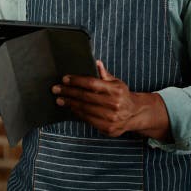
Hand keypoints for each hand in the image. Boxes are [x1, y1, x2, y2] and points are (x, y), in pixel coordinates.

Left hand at [51, 60, 171, 139]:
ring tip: (59, 99)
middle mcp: (114, 104)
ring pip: (85, 109)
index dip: (77, 81)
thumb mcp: (117, 82)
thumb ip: (105, 74)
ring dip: (70, 104)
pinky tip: (70, 108)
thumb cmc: (122, 95)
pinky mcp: (108, 128)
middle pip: (86, 97)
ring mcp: (111, 117)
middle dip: (69, 92)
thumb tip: (96, 62)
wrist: (135, 114)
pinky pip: (88, 119)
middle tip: (56, 89)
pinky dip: (77, 113)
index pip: (92, 83)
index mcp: (116, 90)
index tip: (65, 79)